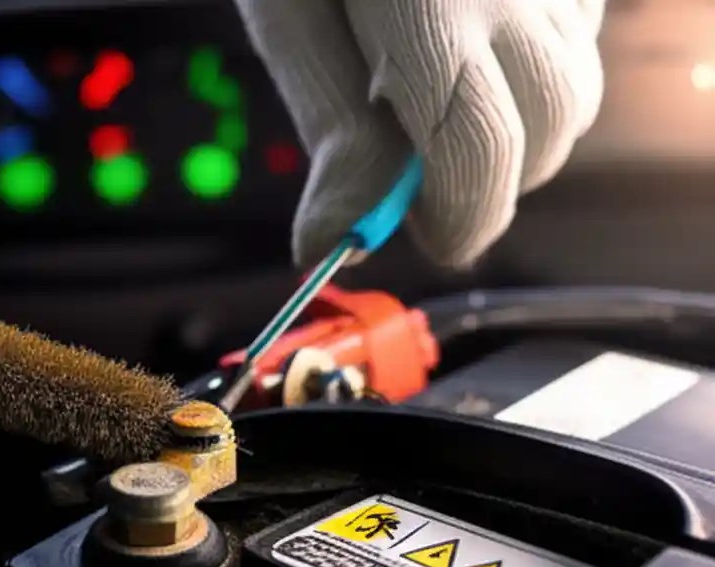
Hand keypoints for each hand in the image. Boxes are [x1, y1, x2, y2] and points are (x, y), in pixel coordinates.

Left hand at [235, 0, 604, 267]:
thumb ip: (328, 127)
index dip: (455, 216)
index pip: (477, 149)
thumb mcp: (289, 14)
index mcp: (433, 3)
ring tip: (440, 120)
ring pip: (574, 92)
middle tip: (423, 197)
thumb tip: (332, 242)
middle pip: (545, 131)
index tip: (421, 240)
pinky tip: (477, 57)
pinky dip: (536, 79)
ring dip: (516, 137)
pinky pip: (578, 41)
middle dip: (487, 187)